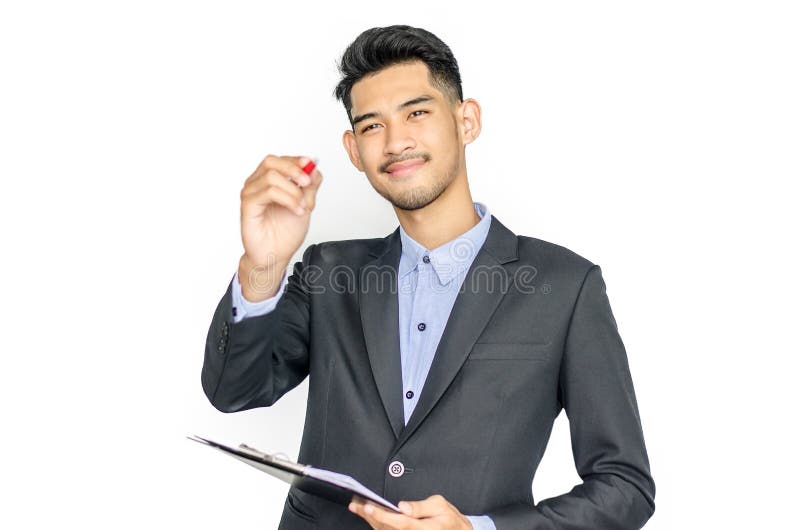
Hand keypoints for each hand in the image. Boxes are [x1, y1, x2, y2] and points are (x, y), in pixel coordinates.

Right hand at [240, 154, 322, 267]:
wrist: (276, 254)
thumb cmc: (285, 232)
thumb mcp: (305, 204)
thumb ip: (309, 187)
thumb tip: (313, 168)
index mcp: (267, 181)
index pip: (279, 160)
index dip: (296, 160)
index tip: (310, 164)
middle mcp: (256, 184)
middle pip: (271, 162)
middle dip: (293, 170)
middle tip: (307, 183)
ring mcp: (250, 194)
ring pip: (271, 177)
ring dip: (293, 191)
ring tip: (303, 206)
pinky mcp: (248, 206)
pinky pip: (268, 192)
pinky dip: (288, 199)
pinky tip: (297, 210)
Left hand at [349, 495, 472, 529]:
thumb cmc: (449, 519)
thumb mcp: (440, 505)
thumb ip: (421, 506)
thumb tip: (403, 506)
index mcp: (424, 528)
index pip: (400, 522)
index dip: (383, 515)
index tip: (369, 507)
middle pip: (387, 528)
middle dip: (369, 516)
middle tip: (356, 504)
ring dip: (369, 520)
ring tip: (357, 506)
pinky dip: (376, 524)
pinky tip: (367, 515)